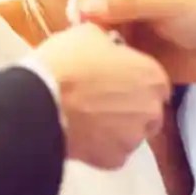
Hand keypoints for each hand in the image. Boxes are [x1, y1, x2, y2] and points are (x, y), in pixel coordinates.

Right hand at [32, 23, 169, 169]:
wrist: (40, 102)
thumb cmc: (67, 62)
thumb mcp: (89, 33)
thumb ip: (108, 41)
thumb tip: (105, 44)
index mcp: (152, 76)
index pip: (155, 81)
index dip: (136, 80)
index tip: (117, 79)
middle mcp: (151, 109)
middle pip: (148, 110)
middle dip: (130, 106)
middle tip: (101, 100)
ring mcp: (133, 138)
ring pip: (130, 133)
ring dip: (115, 127)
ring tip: (87, 119)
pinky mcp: (114, 160)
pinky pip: (112, 152)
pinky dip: (100, 146)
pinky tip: (81, 135)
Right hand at [68, 0, 195, 83]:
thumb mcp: (167, 3)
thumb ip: (126, 4)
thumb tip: (86, 8)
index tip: (83, 18)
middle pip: (83, 3)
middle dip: (82, 21)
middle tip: (91, 41)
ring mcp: (121, 19)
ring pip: (89, 28)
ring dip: (91, 41)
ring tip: (103, 55)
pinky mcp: (126, 44)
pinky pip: (103, 49)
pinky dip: (102, 56)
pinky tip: (109, 67)